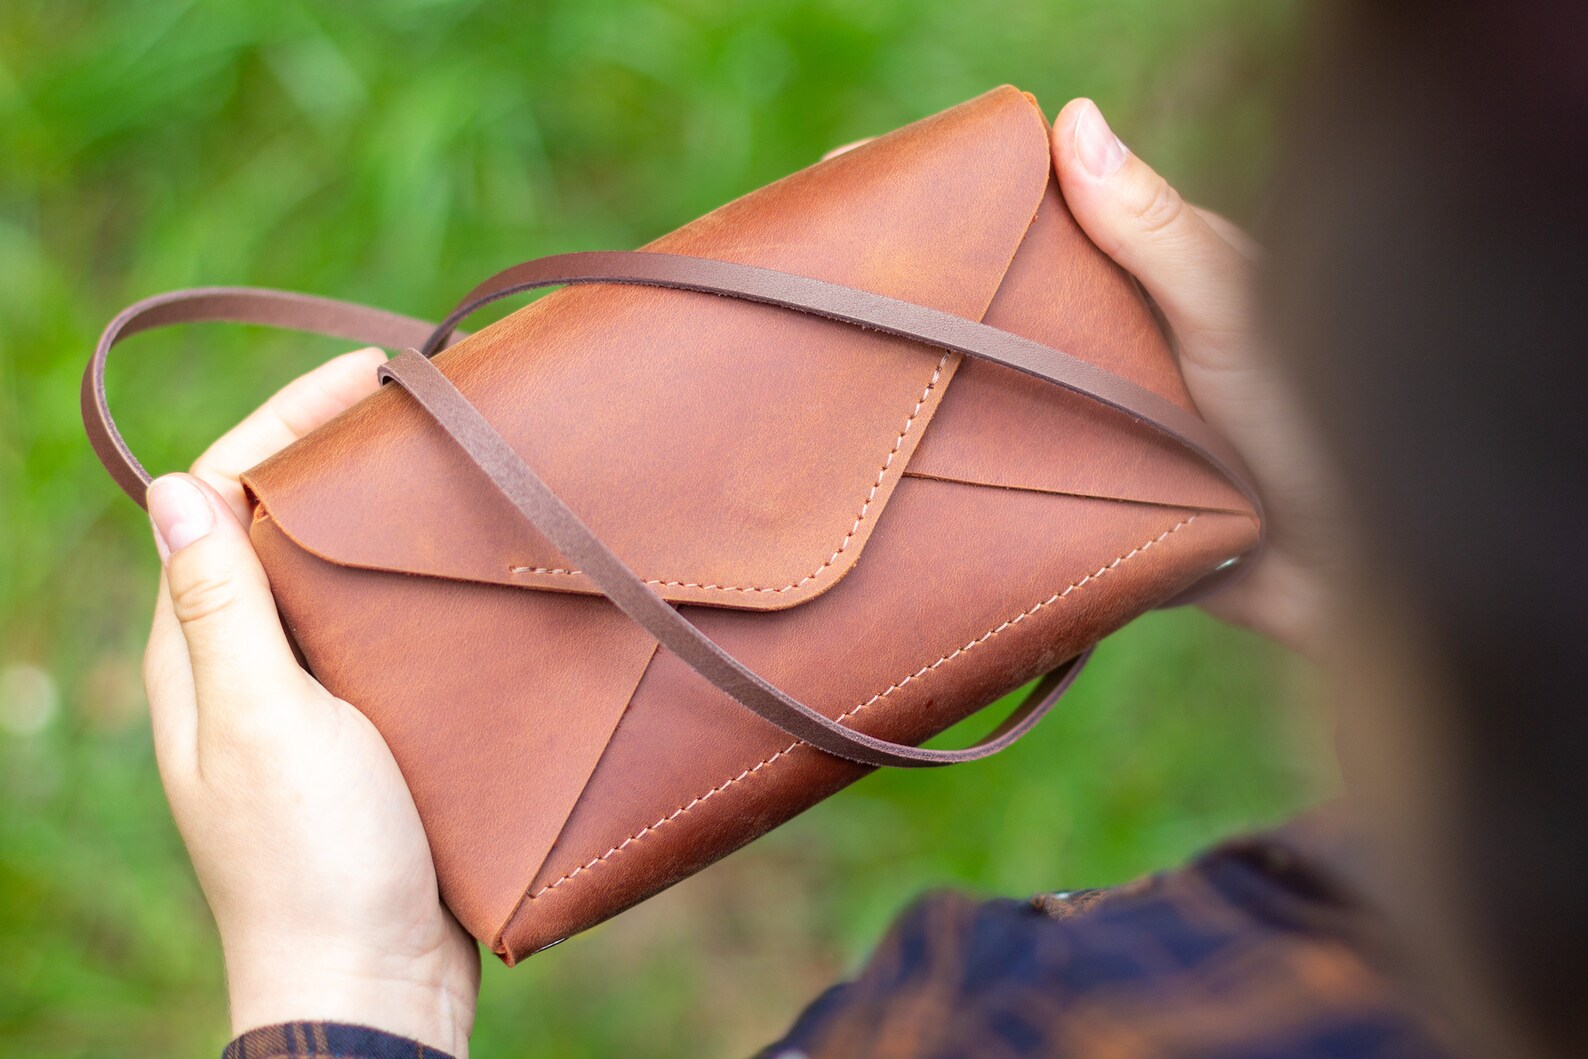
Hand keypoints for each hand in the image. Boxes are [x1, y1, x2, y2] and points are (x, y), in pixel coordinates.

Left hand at [141, 349, 478, 1054]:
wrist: (378, 984)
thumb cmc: (313, 860)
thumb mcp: (263, 724)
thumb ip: (220, 610)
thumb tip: (169, 487)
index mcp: (200, 652)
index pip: (220, 499)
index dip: (284, 426)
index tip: (367, 377)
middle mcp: (246, 665)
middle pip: (281, 527)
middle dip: (341, 458)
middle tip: (429, 408)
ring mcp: (309, 699)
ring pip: (339, 577)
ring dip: (388, 520)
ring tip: (461, 471)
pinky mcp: (370, 730)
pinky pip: (385, 632)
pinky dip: (421, 586)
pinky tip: (475, 572)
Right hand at [824, 106, 1333, 651]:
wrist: (1348, 568)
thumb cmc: (1312, 417)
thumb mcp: (1228, 308)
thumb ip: (1156, 230)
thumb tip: (1070, 122)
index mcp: (1133, 274)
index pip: (1023, 212)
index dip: (946, 193)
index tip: (858, 179)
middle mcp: (1099, 339)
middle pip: (986, 301)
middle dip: (908, 292)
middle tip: (812, 284)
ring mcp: (1082, 416)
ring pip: (982, 389)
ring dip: (918, 388)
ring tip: (819, 378)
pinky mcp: (1075, 493)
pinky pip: (1001, 475)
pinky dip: (949, 469)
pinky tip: (880, 474)